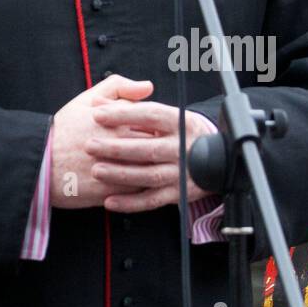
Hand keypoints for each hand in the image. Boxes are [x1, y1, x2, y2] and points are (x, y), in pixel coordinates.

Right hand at [50, 75, 156, 208]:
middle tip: (167, 150)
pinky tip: (144, 182)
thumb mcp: (86, 100)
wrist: (39, 161)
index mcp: (117, 122)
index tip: (161, 130)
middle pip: (154, 147)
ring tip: (158, 166)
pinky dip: (143, 187)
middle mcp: (118, 146)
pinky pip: (136, 191)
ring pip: (148, 170)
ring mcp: (114, 170)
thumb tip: (148, 87)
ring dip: (155, 168)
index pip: (153, 123)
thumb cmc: (63, 130)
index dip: (160, 127)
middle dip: (162, 148)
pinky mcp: (108, 191)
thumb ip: (119, 88)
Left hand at [84, 84, 215, 213]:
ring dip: (121, 175)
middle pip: (148, 148)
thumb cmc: (179, 133)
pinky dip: (130, 203)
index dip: (123, 114)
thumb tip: (98, 102)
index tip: (97, 114)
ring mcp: (181, 173)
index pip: (150, 115)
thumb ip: (131, 105)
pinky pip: (152, 201)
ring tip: (97, 171)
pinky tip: (110, 201)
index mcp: (179, 122)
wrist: (217, 159)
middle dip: (117, 147)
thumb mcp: (164, 113)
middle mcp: (182, 148)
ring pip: (149, 176)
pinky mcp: (177, 194)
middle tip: (90, 145)